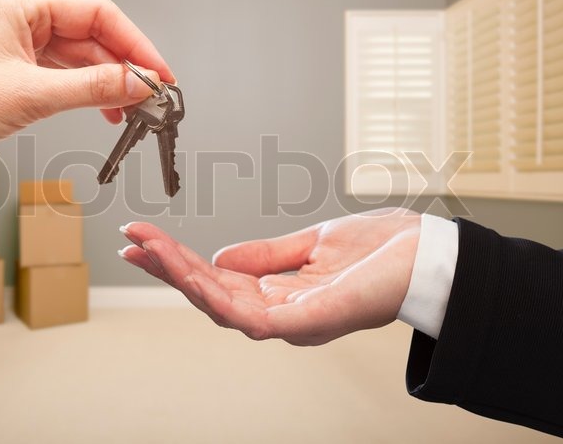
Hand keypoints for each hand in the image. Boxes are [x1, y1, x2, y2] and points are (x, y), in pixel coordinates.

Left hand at [0, 0, 173, 202]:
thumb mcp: (30, 95)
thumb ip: (92, 88)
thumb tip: (138, 83)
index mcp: (22, 7)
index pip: (97, 14)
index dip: (134, 44)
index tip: (158, 73)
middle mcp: (23, 24)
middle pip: (92, 37)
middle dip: (125, 67)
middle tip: (153, 96)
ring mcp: (20, 52)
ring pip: (81, 62)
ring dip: (109, 85)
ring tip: (134, 110)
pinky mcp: (18, 80)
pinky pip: (66, 81)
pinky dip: (89, 96)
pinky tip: (106, 113)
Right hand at [119, 208, 420, 345]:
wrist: (431, 253)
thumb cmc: (381, 250)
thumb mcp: (310, 243)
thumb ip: (266, 254)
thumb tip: (222, 256)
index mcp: (279, 293)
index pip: (217, 280)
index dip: (179, 261)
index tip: (145, 237)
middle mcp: (280, 313)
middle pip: (209, 294)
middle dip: (168, 267)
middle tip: (132, 241)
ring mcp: (291, 322)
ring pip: (220, 306)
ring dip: (181, 277)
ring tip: (148, 248)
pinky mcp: (306, 323)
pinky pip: (249, 316)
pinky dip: (214, 295)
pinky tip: (189, 275)